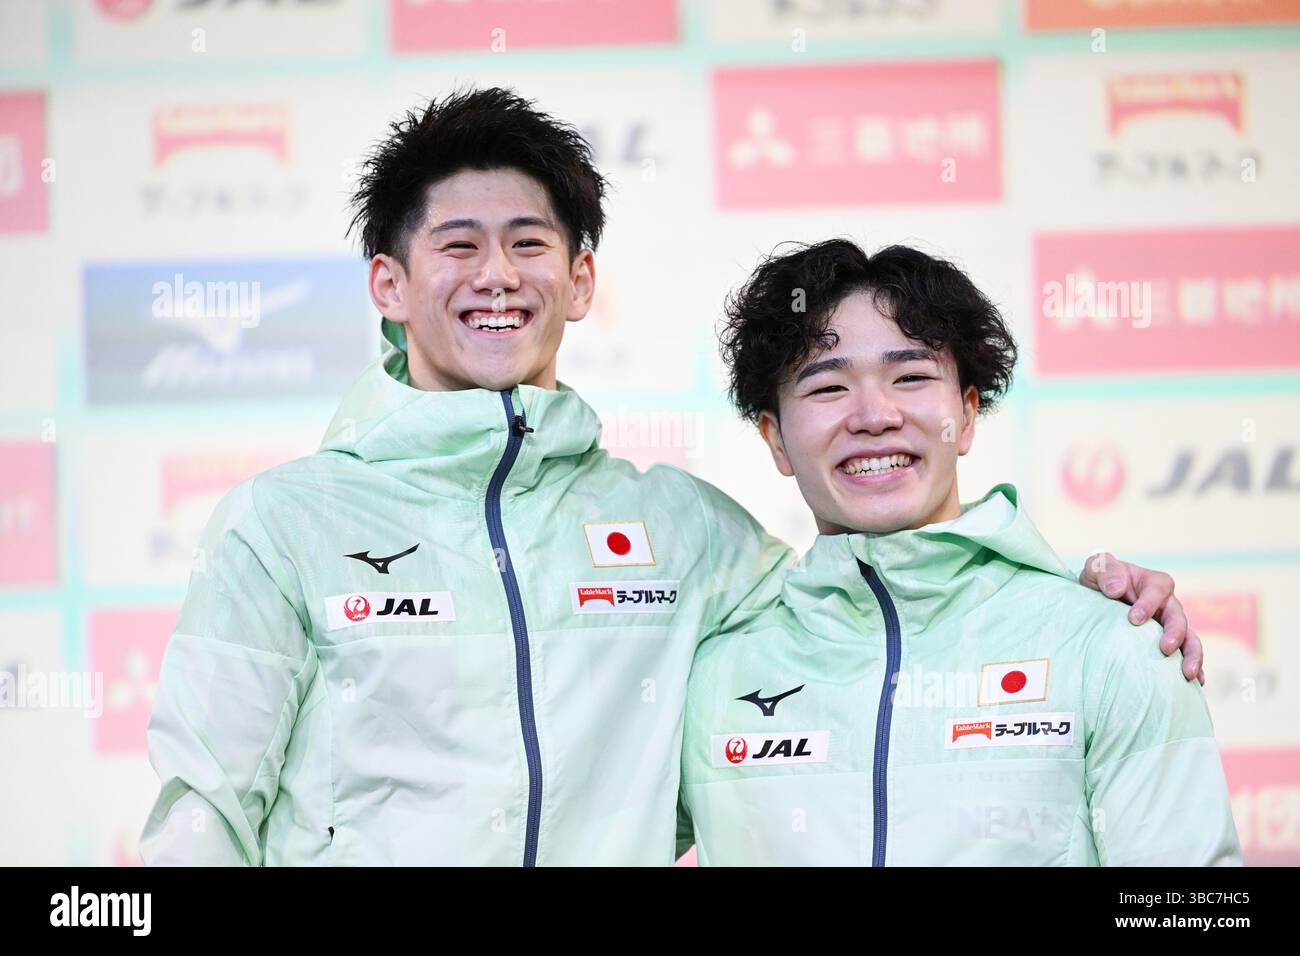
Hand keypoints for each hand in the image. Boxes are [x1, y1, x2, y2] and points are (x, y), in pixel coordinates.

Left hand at [1079, 552, 1203, 684]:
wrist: (1098, 599)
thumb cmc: (1101, 580)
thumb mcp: (1097, 568)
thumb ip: (1105, 571)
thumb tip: (1117, 589)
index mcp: (1153, 583)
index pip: (1158, 590)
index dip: (1149, 604)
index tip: (1133, 619)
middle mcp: (1168, 605)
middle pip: (1178, 617)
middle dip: (1175, 633)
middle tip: (1165, 649)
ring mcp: (1170, 626)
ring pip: (1189, 639)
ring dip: (1192, 655)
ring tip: (1187, 674)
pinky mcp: (1169, 643)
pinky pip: (1186, 656)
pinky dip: (1195, 668)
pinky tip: (1196, 683)